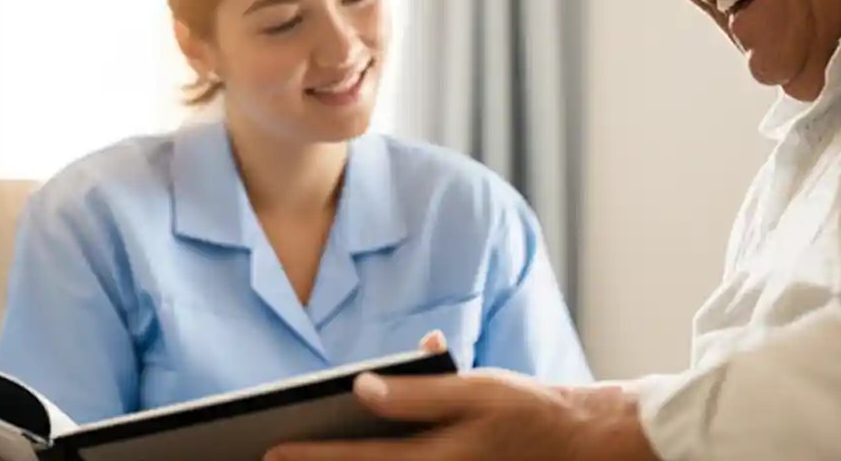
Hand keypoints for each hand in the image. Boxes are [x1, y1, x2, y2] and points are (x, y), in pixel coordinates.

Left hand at [263, 332, 657, 460]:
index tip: (270, 451)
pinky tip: (351, 451)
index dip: (312, 457)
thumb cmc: (524, 410)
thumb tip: (363, 386)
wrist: (573, 440)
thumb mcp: (472, 390)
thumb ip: (416, 391)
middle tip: (267, 458)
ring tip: (300, 459)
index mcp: (433, 460)